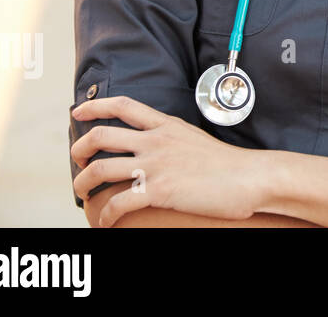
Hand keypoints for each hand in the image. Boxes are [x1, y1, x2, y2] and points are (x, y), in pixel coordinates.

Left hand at [71, 95, 263, 226]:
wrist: (250, 177)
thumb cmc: (228, 164)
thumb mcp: (195, 139)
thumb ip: (172, 139)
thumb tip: (155, 147)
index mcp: (167, 126)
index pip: (124, 105)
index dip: (96, 106)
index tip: (78, 111)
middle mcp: (157, 142)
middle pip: (101, 136)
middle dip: (79, 149)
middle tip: (77, 160)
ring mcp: (157, 165)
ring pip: (100, 169)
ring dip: (82, 184)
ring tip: (82, 194)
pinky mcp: (159, 191)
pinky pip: (118, 202)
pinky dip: (105, 215)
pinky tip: (106, 222)